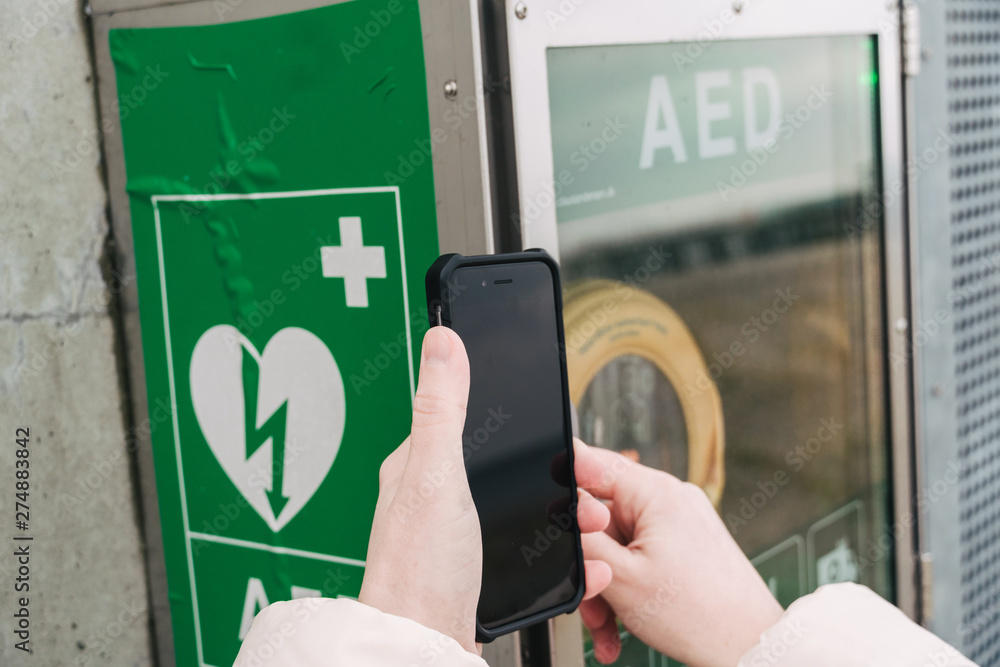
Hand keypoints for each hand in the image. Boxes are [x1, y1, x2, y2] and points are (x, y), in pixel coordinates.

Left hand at [359, 327, 613, 652]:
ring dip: (565, 513)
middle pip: (506, 463)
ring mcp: (459, 532)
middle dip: (553, 472)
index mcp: (419, 464)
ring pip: (524, 505)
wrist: (425, 648)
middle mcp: (436, 494)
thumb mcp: (435, 476)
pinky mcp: (479, 566)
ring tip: (589, 522)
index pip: (467, 417)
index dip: (512, 415)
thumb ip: (441, 409)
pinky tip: (583, 559)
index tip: (551, 420)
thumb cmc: (418, 569)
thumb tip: (442, 340)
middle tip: (583, 482)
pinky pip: (530, 546)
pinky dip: (562, 552)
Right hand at [575, 440, 781, 666]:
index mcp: (656, 492)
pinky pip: (639, 559)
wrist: (749, 648)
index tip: (549, 520)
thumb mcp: (620, 576)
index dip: (563, 492)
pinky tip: (621, 626)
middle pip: (601, 518)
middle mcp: (670, 500)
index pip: (591, 465)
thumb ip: (583, 536)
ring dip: (605, 586)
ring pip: (617, 546)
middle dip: (589, 563)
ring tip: (607, 625)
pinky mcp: (685, 548)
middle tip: (588, 598)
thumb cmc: (700, 615)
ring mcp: (679, 524)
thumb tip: (560, 504)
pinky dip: (626, 590)